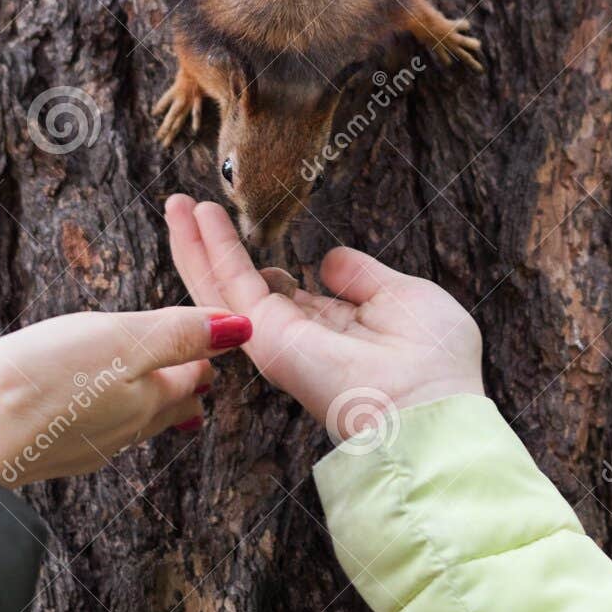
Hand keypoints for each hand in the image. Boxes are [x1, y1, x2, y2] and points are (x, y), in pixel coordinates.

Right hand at [0, 305, 251, 484]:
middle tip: (199, 364)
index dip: (207, 350)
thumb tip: (242, 327)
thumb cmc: (41, 381)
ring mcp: (85, 446)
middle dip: (184, 381)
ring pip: (131, 419)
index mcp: (149, 400)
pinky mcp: (48, 451)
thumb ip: (179, 333)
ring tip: (155, 382)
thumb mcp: (118, 339)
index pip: (194, 375)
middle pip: (168, 404)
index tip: (218, 332)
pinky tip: (88, 403)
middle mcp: (125, 431)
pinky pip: (92, 428)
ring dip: (147, 398)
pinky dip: (103, 410)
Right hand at [166, 196, 482, 443]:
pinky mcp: (268, 339)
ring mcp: (279, 342)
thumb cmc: (436, 363)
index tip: (237, 229)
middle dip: (210, 248)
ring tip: (175, 204)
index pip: (282, 293)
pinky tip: (198, 218)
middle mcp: (299, 339)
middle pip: (240, 288)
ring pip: (222, 288)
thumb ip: (364, 276)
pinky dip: (211, 249)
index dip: (258, 261)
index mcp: (332, 333)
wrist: (432, 408)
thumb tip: (328, 261)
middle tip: (184, 208)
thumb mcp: (404, 297)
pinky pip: (231, 286)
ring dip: (197, 244)